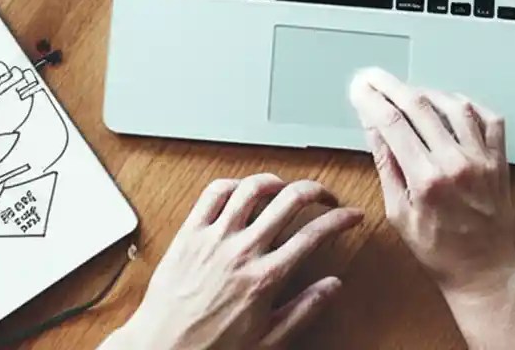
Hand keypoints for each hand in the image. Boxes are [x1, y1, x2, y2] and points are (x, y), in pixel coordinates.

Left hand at [102, 174, 362, 349]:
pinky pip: (213, 193)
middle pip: (290, 200)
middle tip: (325, 197)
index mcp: (265, 277)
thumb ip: (304, 310)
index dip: (340, 220)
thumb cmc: (213, 347)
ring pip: (252, 188)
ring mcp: (214, 237)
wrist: (163, 347)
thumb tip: (333, 286)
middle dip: (317, 191)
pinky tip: (243, 191)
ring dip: (276, 181)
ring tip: (287, 188)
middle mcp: (242, 250)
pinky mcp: (190, 233)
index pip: (314, 235)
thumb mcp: (268, 340)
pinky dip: (234, 184)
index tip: (351, 215)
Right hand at [349, 68, 514, 349]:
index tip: (358, 88)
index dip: (371, 100)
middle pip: (419, 106)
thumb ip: (387, 167)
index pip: (392, 124)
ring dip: (428, 92)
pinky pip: (489, 118)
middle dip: (391, 86)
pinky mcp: (500, 161)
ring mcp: (482, 159)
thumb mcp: (399, 214)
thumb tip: (373, 130)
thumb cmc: (439, 251)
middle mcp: (456, 163)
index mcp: (426, 179)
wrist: (485, 272)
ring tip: (409, 91)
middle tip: (373, 77)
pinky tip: (452, 104)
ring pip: (454, 105)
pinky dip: (469, 105)